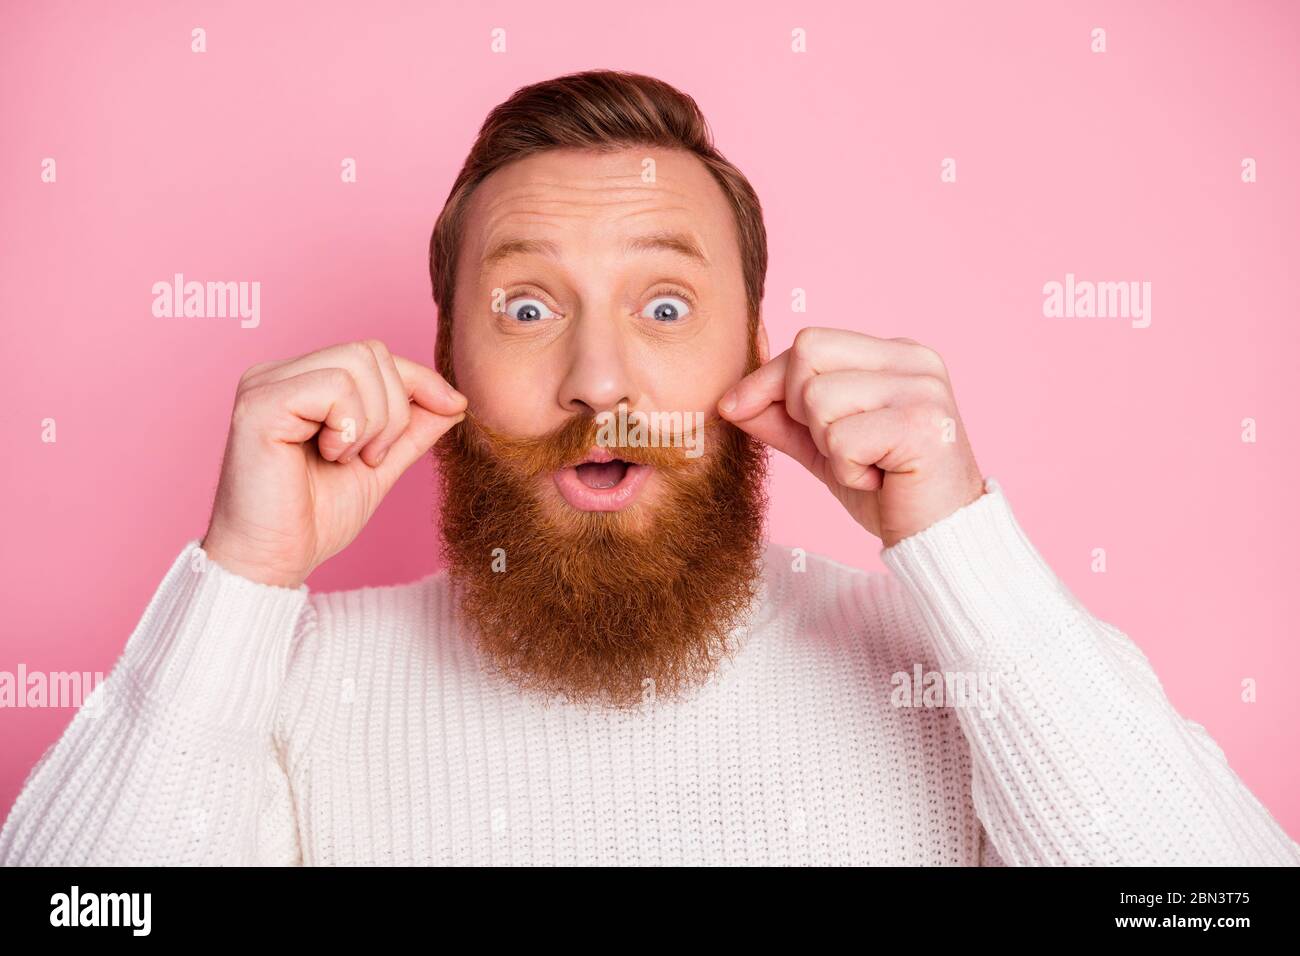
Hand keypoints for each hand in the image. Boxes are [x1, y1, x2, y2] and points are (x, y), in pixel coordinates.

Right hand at [200, 340, 466, 586]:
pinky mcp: (259, 405)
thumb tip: (455, 400)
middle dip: (393, 411)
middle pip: (370, 352)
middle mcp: (277, 375)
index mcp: (300, 383)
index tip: (454, 406)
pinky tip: (330, 456)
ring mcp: (264, 386)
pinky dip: (349, 427)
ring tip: (347, 460)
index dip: (420, 378)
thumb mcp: (378, 466)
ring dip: (372, 422)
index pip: (374, 354)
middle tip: (370, 458)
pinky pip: (334, 388)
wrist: (274, 562)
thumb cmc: (313, 520)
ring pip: (356, 364)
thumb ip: (410, 431)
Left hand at [718, 328, 985, 547]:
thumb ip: (782, 417)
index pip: (809, 341)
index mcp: (894, 355)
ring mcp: (923, 390)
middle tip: (840, 447)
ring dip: (828, 447)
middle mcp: (914, 361)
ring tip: (865, 465)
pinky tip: (878, 480)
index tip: (737, 407)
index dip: (766, 379)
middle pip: (808, 354)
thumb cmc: (886, 490)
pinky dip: (847, 470)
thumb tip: (728, 399)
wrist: (939, 538)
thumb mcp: (822, 446)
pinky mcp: (924, 426)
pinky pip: (843, 438)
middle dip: (802, 410)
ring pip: (820, 397)